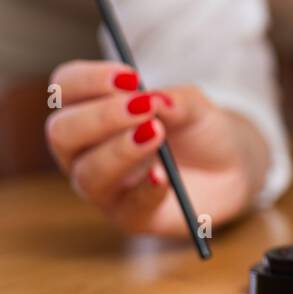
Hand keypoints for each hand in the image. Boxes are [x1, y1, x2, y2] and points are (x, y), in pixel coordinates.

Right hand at [45, 60, 265, 237]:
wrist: (230, 166)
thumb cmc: (197, 129)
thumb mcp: (193, 104)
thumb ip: (174, 100)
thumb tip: (154, 100)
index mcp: (89, 110)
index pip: (65, 87)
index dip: (88, 80)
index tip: (130, 77)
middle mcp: (83, 151)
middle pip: (62, 132)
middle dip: (101, 117)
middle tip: (144, 108)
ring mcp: (103, 187)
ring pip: (88, 172)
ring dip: (120, 150)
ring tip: (156, 134)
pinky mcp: (130, 216)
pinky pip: (126, 207)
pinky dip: (145, 189)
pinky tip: (164, 175)